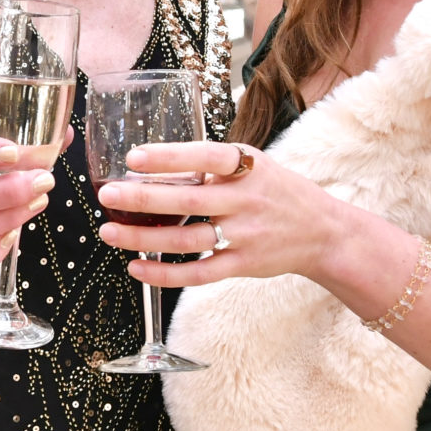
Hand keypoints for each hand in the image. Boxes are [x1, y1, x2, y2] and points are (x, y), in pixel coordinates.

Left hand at [96, 141, 375, 287]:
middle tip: (107, 195)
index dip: (169, 157)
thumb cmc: (277, 191)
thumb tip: (154, 159)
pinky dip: (165, 274)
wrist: (323, 232)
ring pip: (187, 240)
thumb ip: (214, 163)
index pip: (205, 156)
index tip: (134, 157)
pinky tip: (136, 268)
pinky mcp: (243, 265)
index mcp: (248, 167)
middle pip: (188, 201)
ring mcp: (245, 235)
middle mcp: (246, 200)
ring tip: (110, 233)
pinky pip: (198, 274)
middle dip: (142, 199)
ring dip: (144, 238)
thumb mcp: (255, 164)